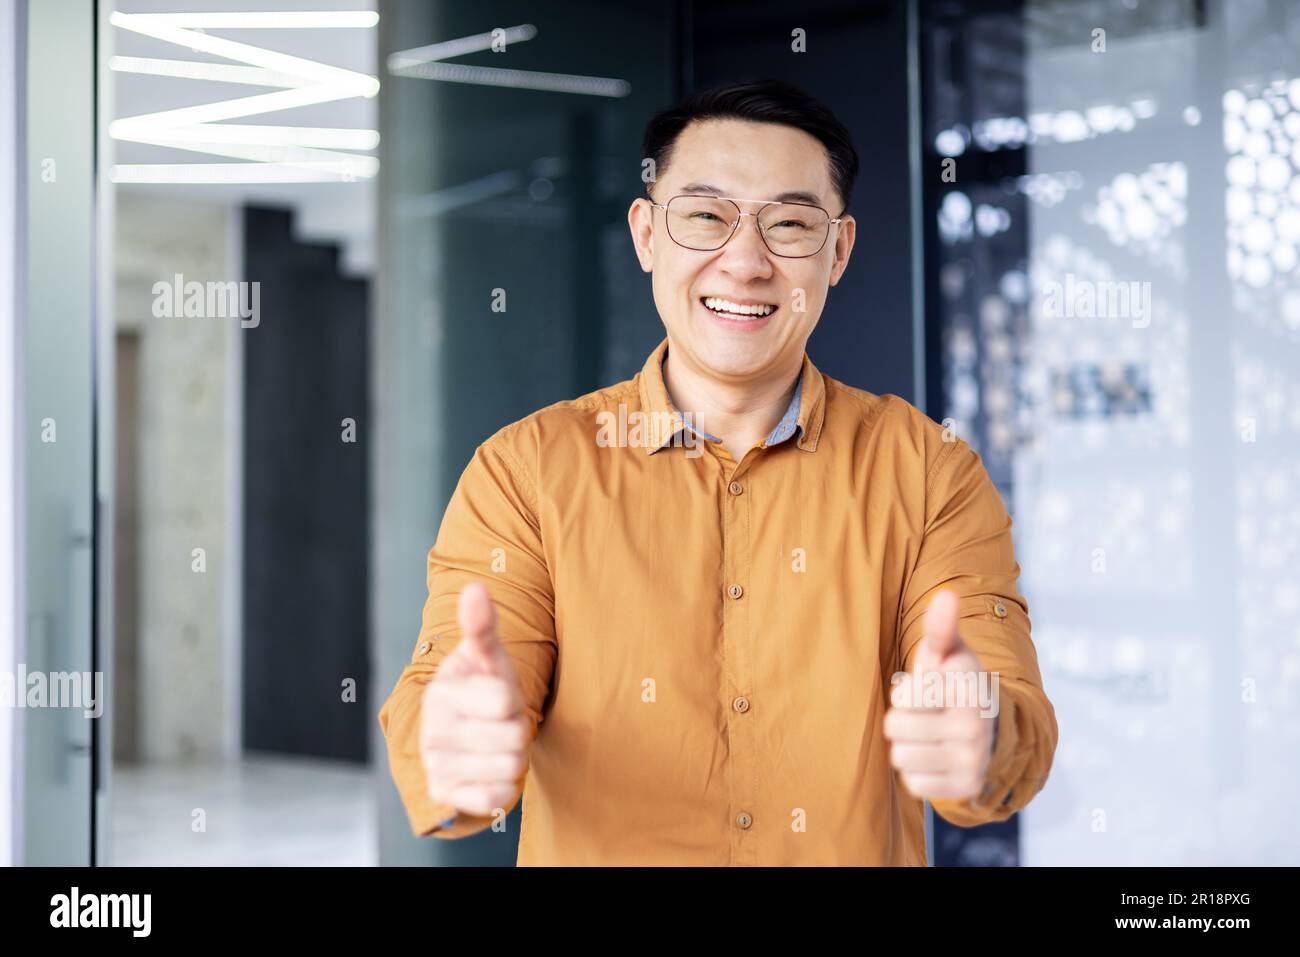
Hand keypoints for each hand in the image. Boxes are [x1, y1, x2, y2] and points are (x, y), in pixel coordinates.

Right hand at [419, 582, 531, 816]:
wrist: (460, 736)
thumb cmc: (480, 688)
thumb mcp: (486, 657)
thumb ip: (482, 626)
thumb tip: (476, 589)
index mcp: (442, 693)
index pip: (506, 700)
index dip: (513, 698)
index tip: (499, 696)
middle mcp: (433, 731)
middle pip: (513, 736)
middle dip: (517, 729)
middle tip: (501, 724)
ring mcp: (438, 765)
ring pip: (510, 766)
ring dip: (514, 756)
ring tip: (497, 745)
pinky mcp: (447, 796)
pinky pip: (496, 799)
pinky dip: (504, 787)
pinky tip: (490, 771)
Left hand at [884, 589, 996, 801]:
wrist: (989, 726)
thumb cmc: (955, 682)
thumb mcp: (949, 652)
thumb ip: (941, 627)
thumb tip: (945, 595)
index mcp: (970, 689)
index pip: (902, 698)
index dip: (908, 692)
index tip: (930, 689)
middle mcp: (975, 727)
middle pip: (895, 729)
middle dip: (904, 719)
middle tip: (927, 714)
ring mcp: (973, 761)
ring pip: (901, 758)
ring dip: (909, 746)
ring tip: (931, 735)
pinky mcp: (966, 788)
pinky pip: (914, 784)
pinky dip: (919, 772)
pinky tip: (937, 757)